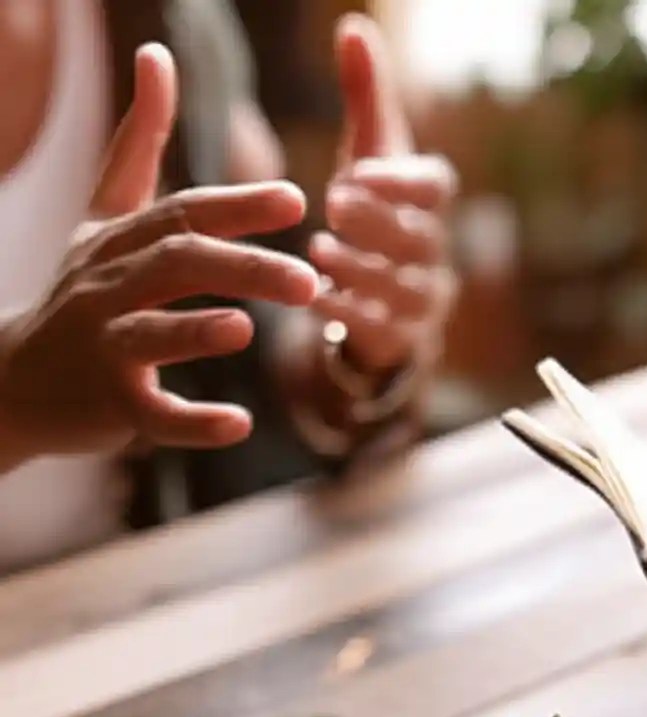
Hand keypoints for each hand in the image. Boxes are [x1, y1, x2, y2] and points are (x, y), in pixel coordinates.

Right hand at [0, 44, 316, 466]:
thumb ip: (140, 141)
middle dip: (242, 269)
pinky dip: (193, 423)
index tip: (296, 200)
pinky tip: (239, 425)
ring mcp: (106, 346)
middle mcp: (111, 287)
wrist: (15, 379)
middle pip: (177, 266)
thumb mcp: (106, 213)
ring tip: (247, 331)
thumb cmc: (83, 289)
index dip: (237, 205)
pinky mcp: (108, 405)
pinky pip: (152, 416)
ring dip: (198, 333)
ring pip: (153, 336)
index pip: (183, 214)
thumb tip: (156, 54)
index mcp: (123, 241)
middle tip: (309, 280)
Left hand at [309, 14, 457, 373]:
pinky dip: (348, 315)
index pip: (432, 188)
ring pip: (402, 285)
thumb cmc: (377, 210)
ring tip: (322, 250)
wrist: (390, 295)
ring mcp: (422, 297)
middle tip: (337, 201)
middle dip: (379, 220)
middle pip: (418, 236)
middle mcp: (435, 250)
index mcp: (431, 203)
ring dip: (364, 268)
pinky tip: (313, 298)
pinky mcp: (399, 336)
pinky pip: (381, 328)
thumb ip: (366, 97)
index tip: (360, 169)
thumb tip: (352, 26)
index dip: (401, 181)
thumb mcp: (371, 154)